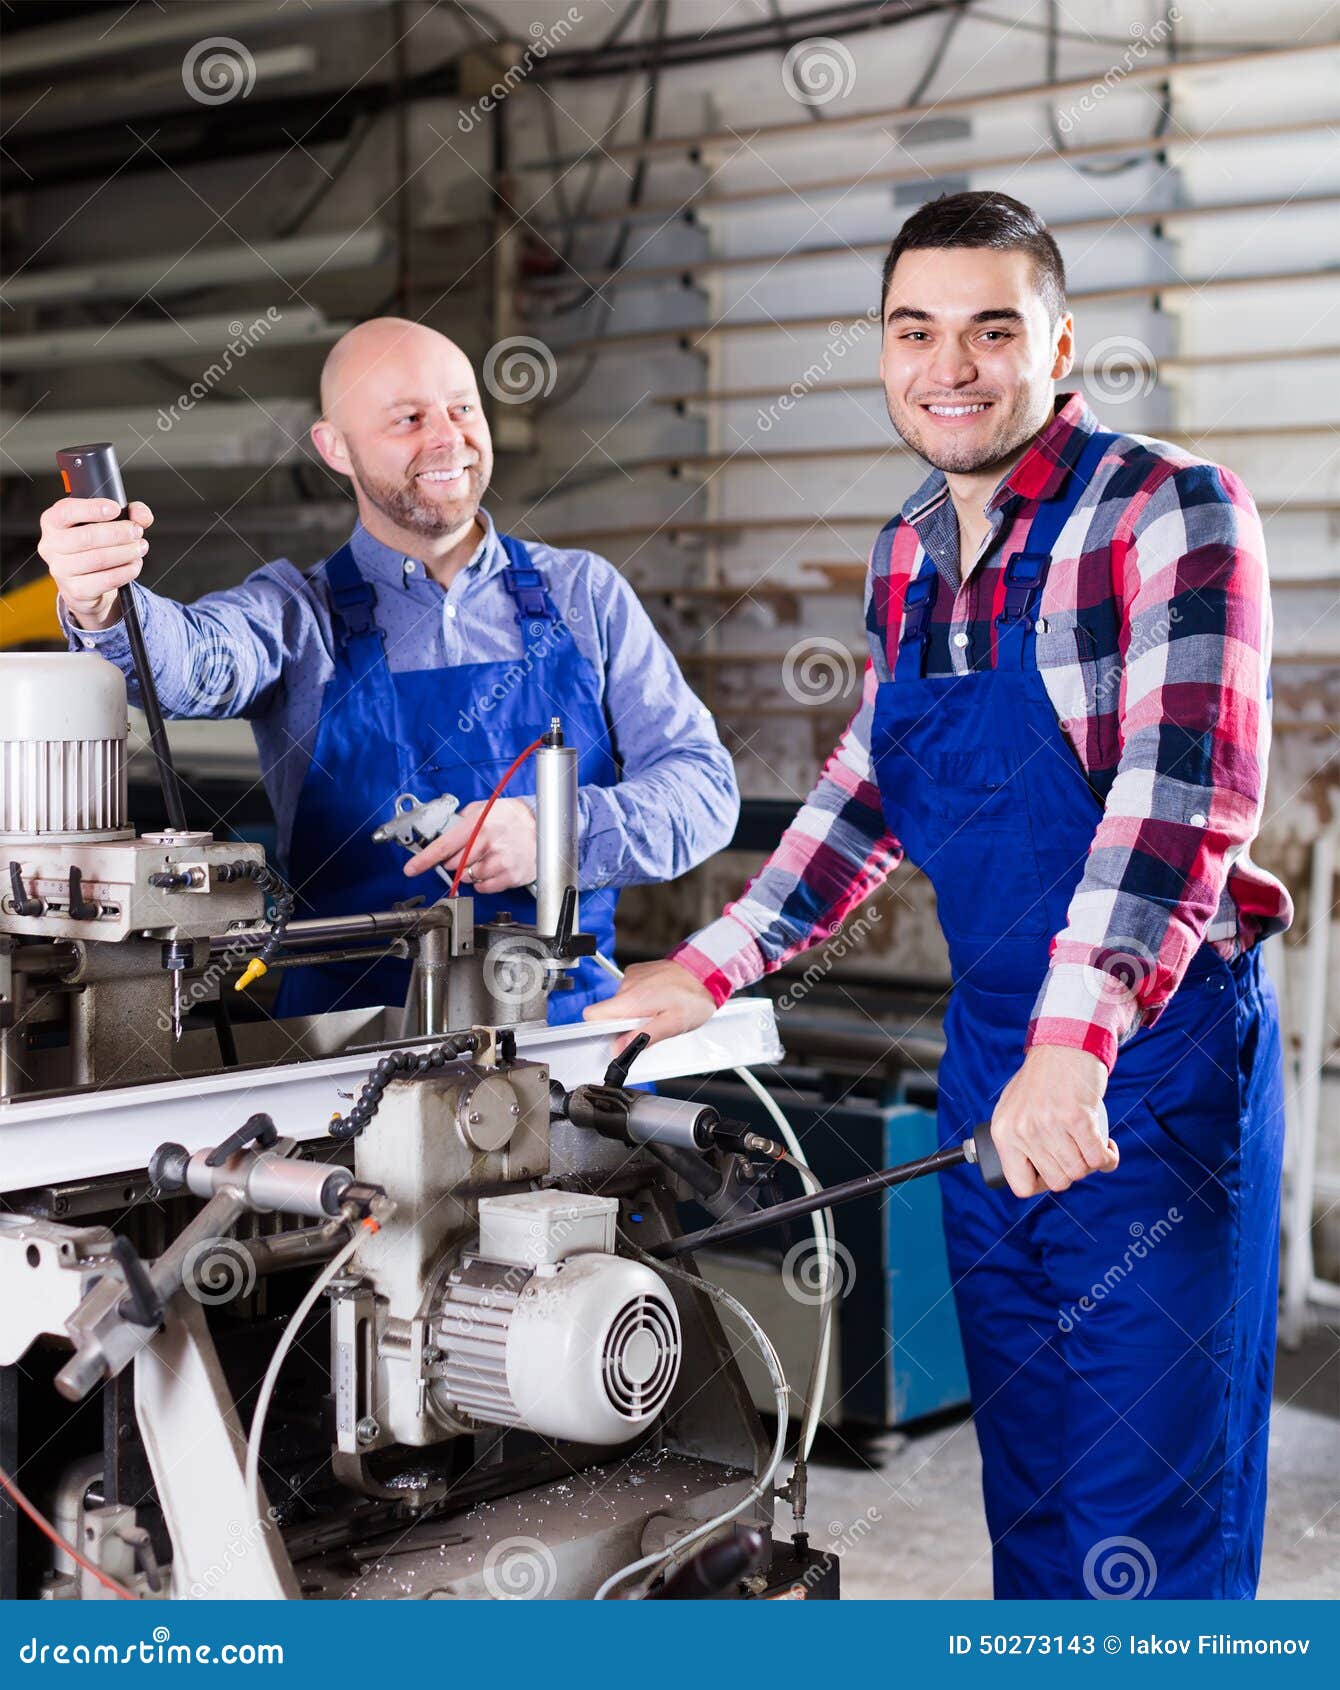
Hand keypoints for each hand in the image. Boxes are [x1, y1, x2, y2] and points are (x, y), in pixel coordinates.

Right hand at [38, 496, 153, 628]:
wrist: (87, 583)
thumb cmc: (95, 546)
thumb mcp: (110, 522)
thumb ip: (130, 512)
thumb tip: (143, 516)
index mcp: (53, 521)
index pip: (67, 511)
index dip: (92, 509)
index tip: (115, 509)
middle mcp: (51, 545)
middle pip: (87, 537)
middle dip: (119, 533)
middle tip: (137, 532)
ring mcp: (61, 570)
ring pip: (99, 559)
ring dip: (126, 552)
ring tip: (140, 548)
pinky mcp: (75, 590)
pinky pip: (107, 580)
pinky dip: (126, 571)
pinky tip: (134, 564)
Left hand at [404, 797, 535, 892]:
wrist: (546, 827)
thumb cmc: (514, 817)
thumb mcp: (486, 808)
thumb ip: (463, 820)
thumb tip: (444, 832)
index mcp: (478, 825)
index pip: (444, 845)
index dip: (425, 859)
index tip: (411, 869)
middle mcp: (488, 844)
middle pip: (455, 865)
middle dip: (455, 861)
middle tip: (469, 851)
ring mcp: (500, 862)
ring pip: (469, 878)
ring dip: (471, 872)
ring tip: (486, 857)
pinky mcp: (511, 876)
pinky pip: (484, 888)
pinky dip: (484, 881)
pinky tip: (493, 867)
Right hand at [582, 958, 715, 1054]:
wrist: (705, 971)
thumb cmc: (693, 997)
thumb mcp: (672, 1025)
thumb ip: (643, 1037)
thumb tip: (620, 1049)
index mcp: (631, 999)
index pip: (592, 1016)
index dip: (600, 1031)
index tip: (616, 1039)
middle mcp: (627, 985)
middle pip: (608, 1013)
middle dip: (624, 1025)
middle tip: (649, 1027)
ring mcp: (632, 976)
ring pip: (621, 1004)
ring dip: (635, 1013)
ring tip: (659, 1012)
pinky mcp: (638, 972)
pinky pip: (630, 993)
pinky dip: (641, 1000)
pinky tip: (659, 1001)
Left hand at [989, 1045, 1118, 1196]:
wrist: (1063, 1045)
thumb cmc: (1041, 1079)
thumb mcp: (1013, 1108)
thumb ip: (1017, 1140)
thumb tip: (1026, 1174)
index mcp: (1003, 1132)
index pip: (1020, 1185)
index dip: (1041, 1184)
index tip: (1052, 1171)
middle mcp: (1023, 1131)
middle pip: (1057, 1181)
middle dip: (1072, 1171)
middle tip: (1075, 1151)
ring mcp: (1049, 1125)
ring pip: (1079, 1171)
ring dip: (1091, 1163)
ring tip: (1090, 1145)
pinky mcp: (1077, 1117)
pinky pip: (1098, 1158)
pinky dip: (1108, 1158)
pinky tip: (1107, 1147)